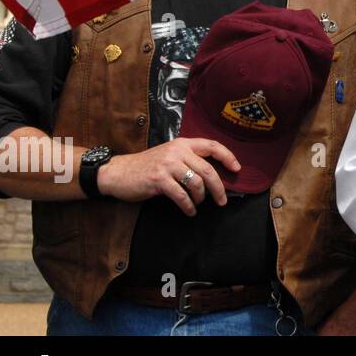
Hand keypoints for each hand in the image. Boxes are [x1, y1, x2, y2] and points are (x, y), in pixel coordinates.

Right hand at [96, 138, 239, 215]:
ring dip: (201, 198)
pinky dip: (188, 206)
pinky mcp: (158, 179)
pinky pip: (181, 195)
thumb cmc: (147, 166)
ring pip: (196, 183)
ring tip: (197, 205)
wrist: (118, 172)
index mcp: (183, 144)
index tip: (236, 168)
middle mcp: (177, 151)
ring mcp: (167, 165)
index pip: (212, 145)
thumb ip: (188, 160)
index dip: (227, 156)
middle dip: (218, 187)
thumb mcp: (169, 156)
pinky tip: (189, 211)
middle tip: (222, 200)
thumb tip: (212, 176)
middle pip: (207, 170)